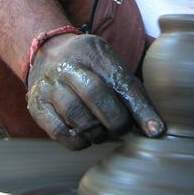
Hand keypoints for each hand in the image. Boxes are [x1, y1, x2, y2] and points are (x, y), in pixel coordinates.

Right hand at [26, 32, 164, 149]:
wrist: (47, 54)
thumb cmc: (89, 65)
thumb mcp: (110, 64)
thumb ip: (130, 90)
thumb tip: (155, 127)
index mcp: (93, 52)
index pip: (121, 81)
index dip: (140, 108)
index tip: (156, 130)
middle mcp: (68, 66)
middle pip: (96, 96)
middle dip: (116, 120)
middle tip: (123, 129)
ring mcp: (49, 86)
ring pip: (77, 117)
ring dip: (97, 133)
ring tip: (103, 132)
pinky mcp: (37, 106)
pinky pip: (60, 132)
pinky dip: (78, 141)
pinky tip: (85, 136)